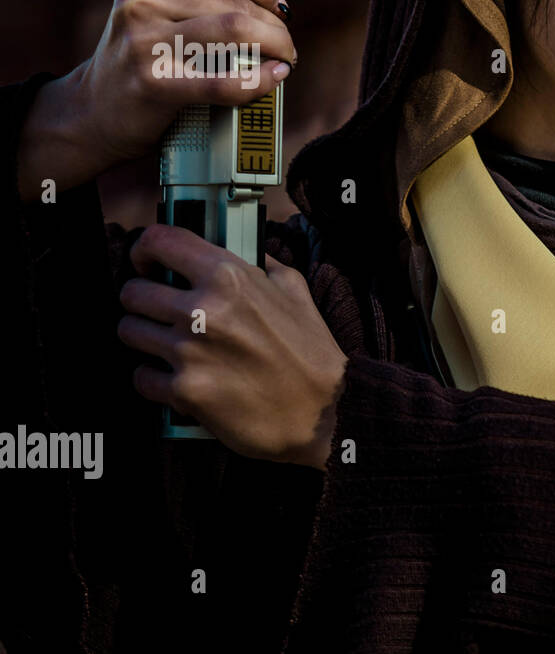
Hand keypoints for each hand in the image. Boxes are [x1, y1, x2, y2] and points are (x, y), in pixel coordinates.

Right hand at [18, 0, 296, 203]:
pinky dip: (260, 79)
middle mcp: (139, 1)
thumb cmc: (146, 59)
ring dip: (276, 49)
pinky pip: (224, 81)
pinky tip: (276, 77)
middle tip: (286, 46)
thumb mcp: (157, 11)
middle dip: (276, 28)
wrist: (95, 109)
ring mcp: (142, 41)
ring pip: (236, 34)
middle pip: (237, 7)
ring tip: (285, 60)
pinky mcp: (152, 83)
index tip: (279, 9)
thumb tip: (276, 4)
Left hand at [118, 224, 346, 468]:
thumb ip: (263, 264)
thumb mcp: (296, 290)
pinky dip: (154, 379)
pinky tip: (178, 379)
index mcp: (229, 277)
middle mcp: (203, 310)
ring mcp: (189, 352)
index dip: (144, 251)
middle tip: (160, 313)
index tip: (148, 265)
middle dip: (143, 301)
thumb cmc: (312, 352)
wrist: (325, 412)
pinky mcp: (184, 392)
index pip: (159, 241)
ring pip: (129, 331)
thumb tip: (243, 249)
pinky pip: (141, 377)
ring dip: (145, 338)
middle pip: (132, 292)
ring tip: (168, 345)